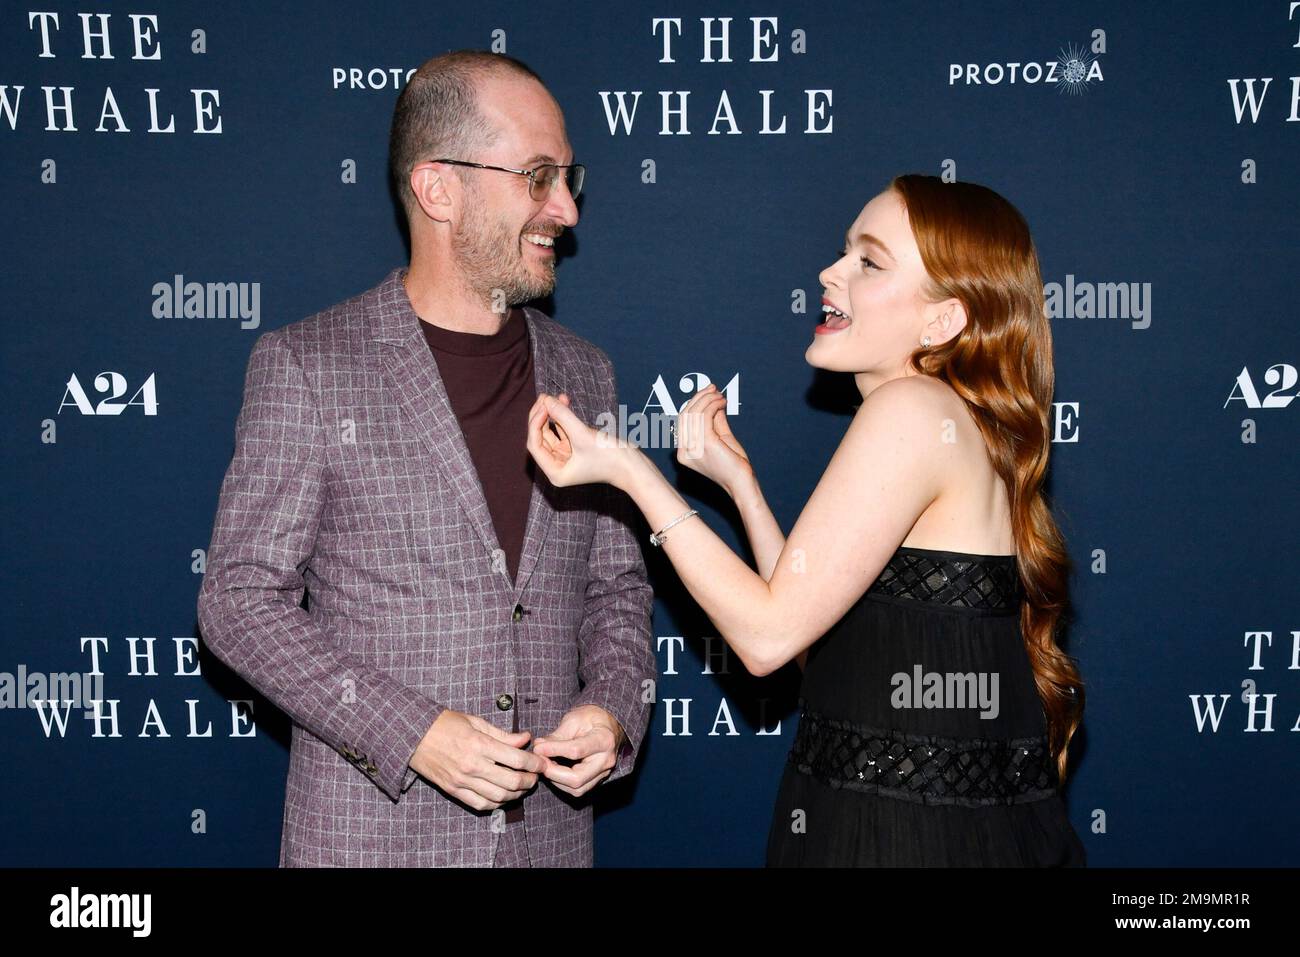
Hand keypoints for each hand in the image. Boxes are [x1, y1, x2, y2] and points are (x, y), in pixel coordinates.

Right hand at [408, 709, 550, 811]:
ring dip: (516, 794)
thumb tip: (525, 739)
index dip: (535, 763)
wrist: (413, 735)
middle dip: (529, 781)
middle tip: (535, 776)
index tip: (542, 762)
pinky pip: (480, 804)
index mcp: (479, 744)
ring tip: (522, 786)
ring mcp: (462, 781)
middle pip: (511, 782)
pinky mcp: (453, 791)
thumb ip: (502, 734)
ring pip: (498, 797)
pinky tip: (503, 795)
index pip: (517, 759)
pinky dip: (496, 804)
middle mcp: (472, 765)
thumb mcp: (475, 721)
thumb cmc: (445, 724)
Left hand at [526, 391, 636, 488]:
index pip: (535, 445)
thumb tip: (546, 400)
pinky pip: (564, 430)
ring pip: (551, 432)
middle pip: (541, 438)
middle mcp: (558, 466)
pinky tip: (563, 401)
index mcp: (555, 472)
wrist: (634, 466)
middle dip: (542, 417)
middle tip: (545, 397)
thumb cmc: (610, 457)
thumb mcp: (583, 435)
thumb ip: (563, 416)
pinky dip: (563, 418)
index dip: (535, 424)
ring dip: (553, 414)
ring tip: (554, 396)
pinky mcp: (576, 449)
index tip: (544, 405)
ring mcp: (567, 457)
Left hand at [532, 705, 624, 797]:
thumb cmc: (591, 718)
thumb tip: (538, 746)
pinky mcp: (597, 780)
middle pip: (577, 778)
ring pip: (577, 788)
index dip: (553, 750)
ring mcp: (603, 773)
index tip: (537, 748)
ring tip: (546, 764)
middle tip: (540, 761)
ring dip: (556, 779)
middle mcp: (606, 760)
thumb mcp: (574, 719)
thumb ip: (557, 735)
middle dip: (553, 772)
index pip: (576, 750)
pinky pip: (578, 789)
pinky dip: (562, 783)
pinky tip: (554, 770)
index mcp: (604, 740)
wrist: (607, 725)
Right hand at [675, 383, 752, 495]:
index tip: (708, 392)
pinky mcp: (706, 443)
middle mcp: (684, 451)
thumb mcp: (720, 438)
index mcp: (683, 452)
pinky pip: (705, 416)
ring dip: (709, 399)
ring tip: (721, 396)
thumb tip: (712, 401)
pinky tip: (723, 403)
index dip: (694, 403)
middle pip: (685, 414)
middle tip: (714, 389)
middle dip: (700, 397)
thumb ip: (714, 421)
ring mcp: (693, 448)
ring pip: (695, 413)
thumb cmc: (733, 464)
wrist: (742, 482)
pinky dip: (714, 405)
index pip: (683, 421)